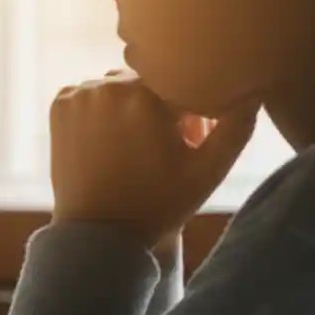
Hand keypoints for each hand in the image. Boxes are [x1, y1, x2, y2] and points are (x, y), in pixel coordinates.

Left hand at [50, 70, 259, 247]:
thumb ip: (237, 126)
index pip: (185, 82)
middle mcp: (111, 86)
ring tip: (132, 145)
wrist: (97, 233)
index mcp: (148, 95)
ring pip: (119, 85)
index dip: (192, 110)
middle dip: (160, 104)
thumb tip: (254, 89)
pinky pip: (90, 92)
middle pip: (150, 80)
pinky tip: (106, 140)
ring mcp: (80, 94)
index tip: (189, 138)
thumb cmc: (158, 204)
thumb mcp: (208, 171)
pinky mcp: (59, 106)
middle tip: (160, 145)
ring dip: (128, 104)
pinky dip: (100, 108)